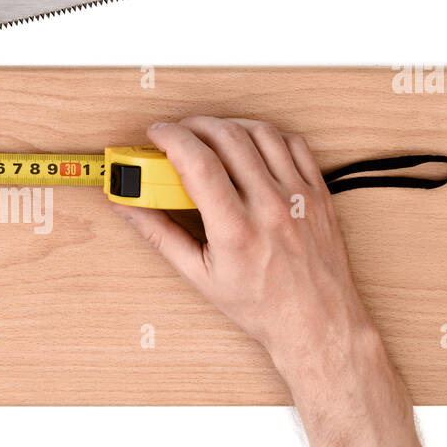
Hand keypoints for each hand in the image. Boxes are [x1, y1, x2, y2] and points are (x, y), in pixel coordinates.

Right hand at [115, 118, 375, 375]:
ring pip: (260, 132)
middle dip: (194, 126)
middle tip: (178, 135)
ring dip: (228, 125)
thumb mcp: (200, 276)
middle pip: (227, 137)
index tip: (156, 134)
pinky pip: (293, 143)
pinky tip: (251, 147)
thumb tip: (128, 207)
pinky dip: (266, 135)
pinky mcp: (317, 192)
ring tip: (210, 137)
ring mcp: (298, 196)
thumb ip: (160, 234)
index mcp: (236, 230)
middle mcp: (269, 207)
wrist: (316, 322)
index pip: (198, 162)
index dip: (170, 138)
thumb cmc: (261, 305)